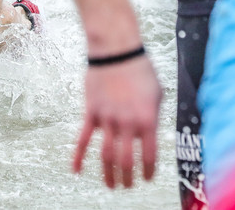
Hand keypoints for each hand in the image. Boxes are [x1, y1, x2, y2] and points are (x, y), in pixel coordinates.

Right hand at [74, 56, 161, 187]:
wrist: (116, 48)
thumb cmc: (141, 68)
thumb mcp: (157, 93)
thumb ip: (153, 117)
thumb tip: (149, 136)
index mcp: (147, 119)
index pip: (149, 156)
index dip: (148, 172)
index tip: (147, 179)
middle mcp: (127, 123)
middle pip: (126, 161)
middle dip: (127, 178)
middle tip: (128, 186)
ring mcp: (107, 118)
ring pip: (106, 155)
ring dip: (108, 174)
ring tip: (111, 186)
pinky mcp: (91, 112)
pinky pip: (83, 139)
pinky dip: (78, 157)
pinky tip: (76, 171)